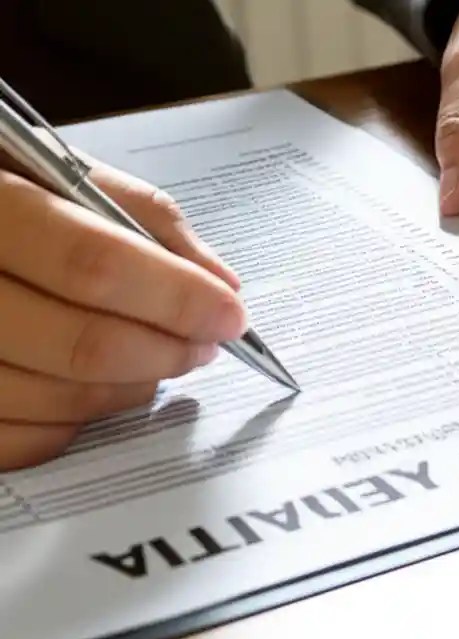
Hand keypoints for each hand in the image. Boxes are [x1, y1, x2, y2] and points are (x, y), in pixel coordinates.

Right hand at [0, 159, 245, 469]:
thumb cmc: (1, 190)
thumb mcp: (56, 171)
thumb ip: (142, 219)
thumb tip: (218, 285)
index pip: (91, 265)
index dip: (175, 298)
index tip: (229, 315)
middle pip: (79, 346)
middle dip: (167, 351)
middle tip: (204, 343)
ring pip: (53, 401)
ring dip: (129, 389)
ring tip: (155, 360)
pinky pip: (15, 441)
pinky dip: (72, 424)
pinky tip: (94, 389)